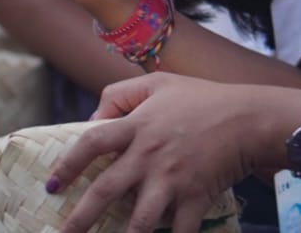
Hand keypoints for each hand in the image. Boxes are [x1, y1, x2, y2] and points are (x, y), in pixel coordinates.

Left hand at [49, 73, 261, 232]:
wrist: (248, 117)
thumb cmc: (203, 99)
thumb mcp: (160, 83)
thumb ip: (122, 95)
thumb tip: (93, 121)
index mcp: (139, 126)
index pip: (92, 142)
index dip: (68, 163)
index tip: (52, 184)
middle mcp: (150, 155)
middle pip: (105, 190)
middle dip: (80, 218)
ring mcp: (173, 179)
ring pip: (139, 220)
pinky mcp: (195, 197)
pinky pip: (179, 231)